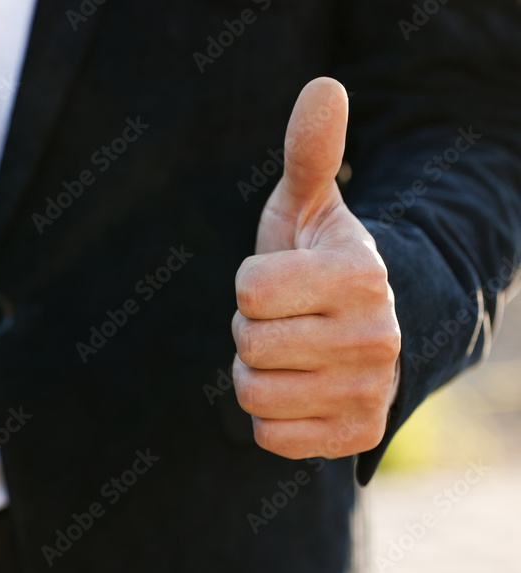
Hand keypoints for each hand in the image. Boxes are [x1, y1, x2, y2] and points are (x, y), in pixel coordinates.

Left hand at [232, 77, 400, 458]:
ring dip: (257, 372)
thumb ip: (308, 152)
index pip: (248, 290)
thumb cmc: (317, 262)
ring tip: (289, 353)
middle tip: (284, 320)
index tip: (280, 280)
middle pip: (248, 344)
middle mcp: (374, 338)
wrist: (361, 329)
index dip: (249, 284)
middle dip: (250, 330)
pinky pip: (268, 437)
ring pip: (252, 394)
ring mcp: (369, 393)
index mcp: (359, 276)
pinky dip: (269, 417)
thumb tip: (323, 86)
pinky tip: (297, 391)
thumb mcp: (308, 206)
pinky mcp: (354, 436)